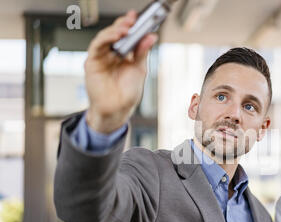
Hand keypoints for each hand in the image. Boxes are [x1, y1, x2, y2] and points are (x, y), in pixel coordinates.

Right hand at [84, 10, 158, 133]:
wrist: (118, 109)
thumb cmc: (127, 92)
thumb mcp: (139, 69)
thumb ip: (142, 52)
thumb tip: (151, 36)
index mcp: (123, 54)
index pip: (126, 35)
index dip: (130, 24)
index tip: (137, 16)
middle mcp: (111, 53)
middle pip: (115, 33)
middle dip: (123, 24)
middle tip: (132, 20)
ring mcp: (101, 57)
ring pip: (105, 37)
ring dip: (115, 30)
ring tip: (126, 29)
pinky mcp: (92, 62)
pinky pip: (97, 46)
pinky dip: (105, 39)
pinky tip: (115, 37)